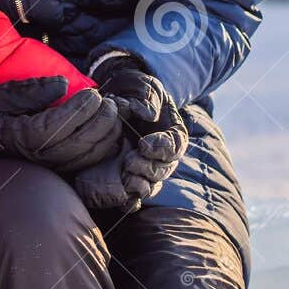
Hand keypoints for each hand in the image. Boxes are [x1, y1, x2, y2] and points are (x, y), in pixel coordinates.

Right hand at [0, 76, 123, 173]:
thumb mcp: (2, 95)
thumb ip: (32, 90)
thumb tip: (63, 84)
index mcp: (24, 136)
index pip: (61, 125)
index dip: (82, 110)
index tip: (93, 94)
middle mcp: (38, 155)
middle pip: (79, 143)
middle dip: (100, 122)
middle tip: (108, 102)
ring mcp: (47, 165)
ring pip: (86, 157)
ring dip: (105, 136)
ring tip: (111, 114)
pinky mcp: (54, 168)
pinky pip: (84, 163)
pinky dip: (101, 150)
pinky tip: (108, 132)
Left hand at [73, 57, 189, 211]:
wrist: (115, 99)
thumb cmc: (133, 91)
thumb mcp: (144, 86)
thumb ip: (148, 97)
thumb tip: (147, 114)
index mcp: (171, 134)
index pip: (174, 146)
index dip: (162, 148)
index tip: (144, 144)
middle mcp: (161, 155)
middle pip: (163, 169)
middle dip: (148, 168)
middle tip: (130, 162)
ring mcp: (145, 168)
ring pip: (151, 185)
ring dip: (140, 184)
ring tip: (126, 177)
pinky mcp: (127, 178)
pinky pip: (133, 197)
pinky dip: (130, 202)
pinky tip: (123, 201)